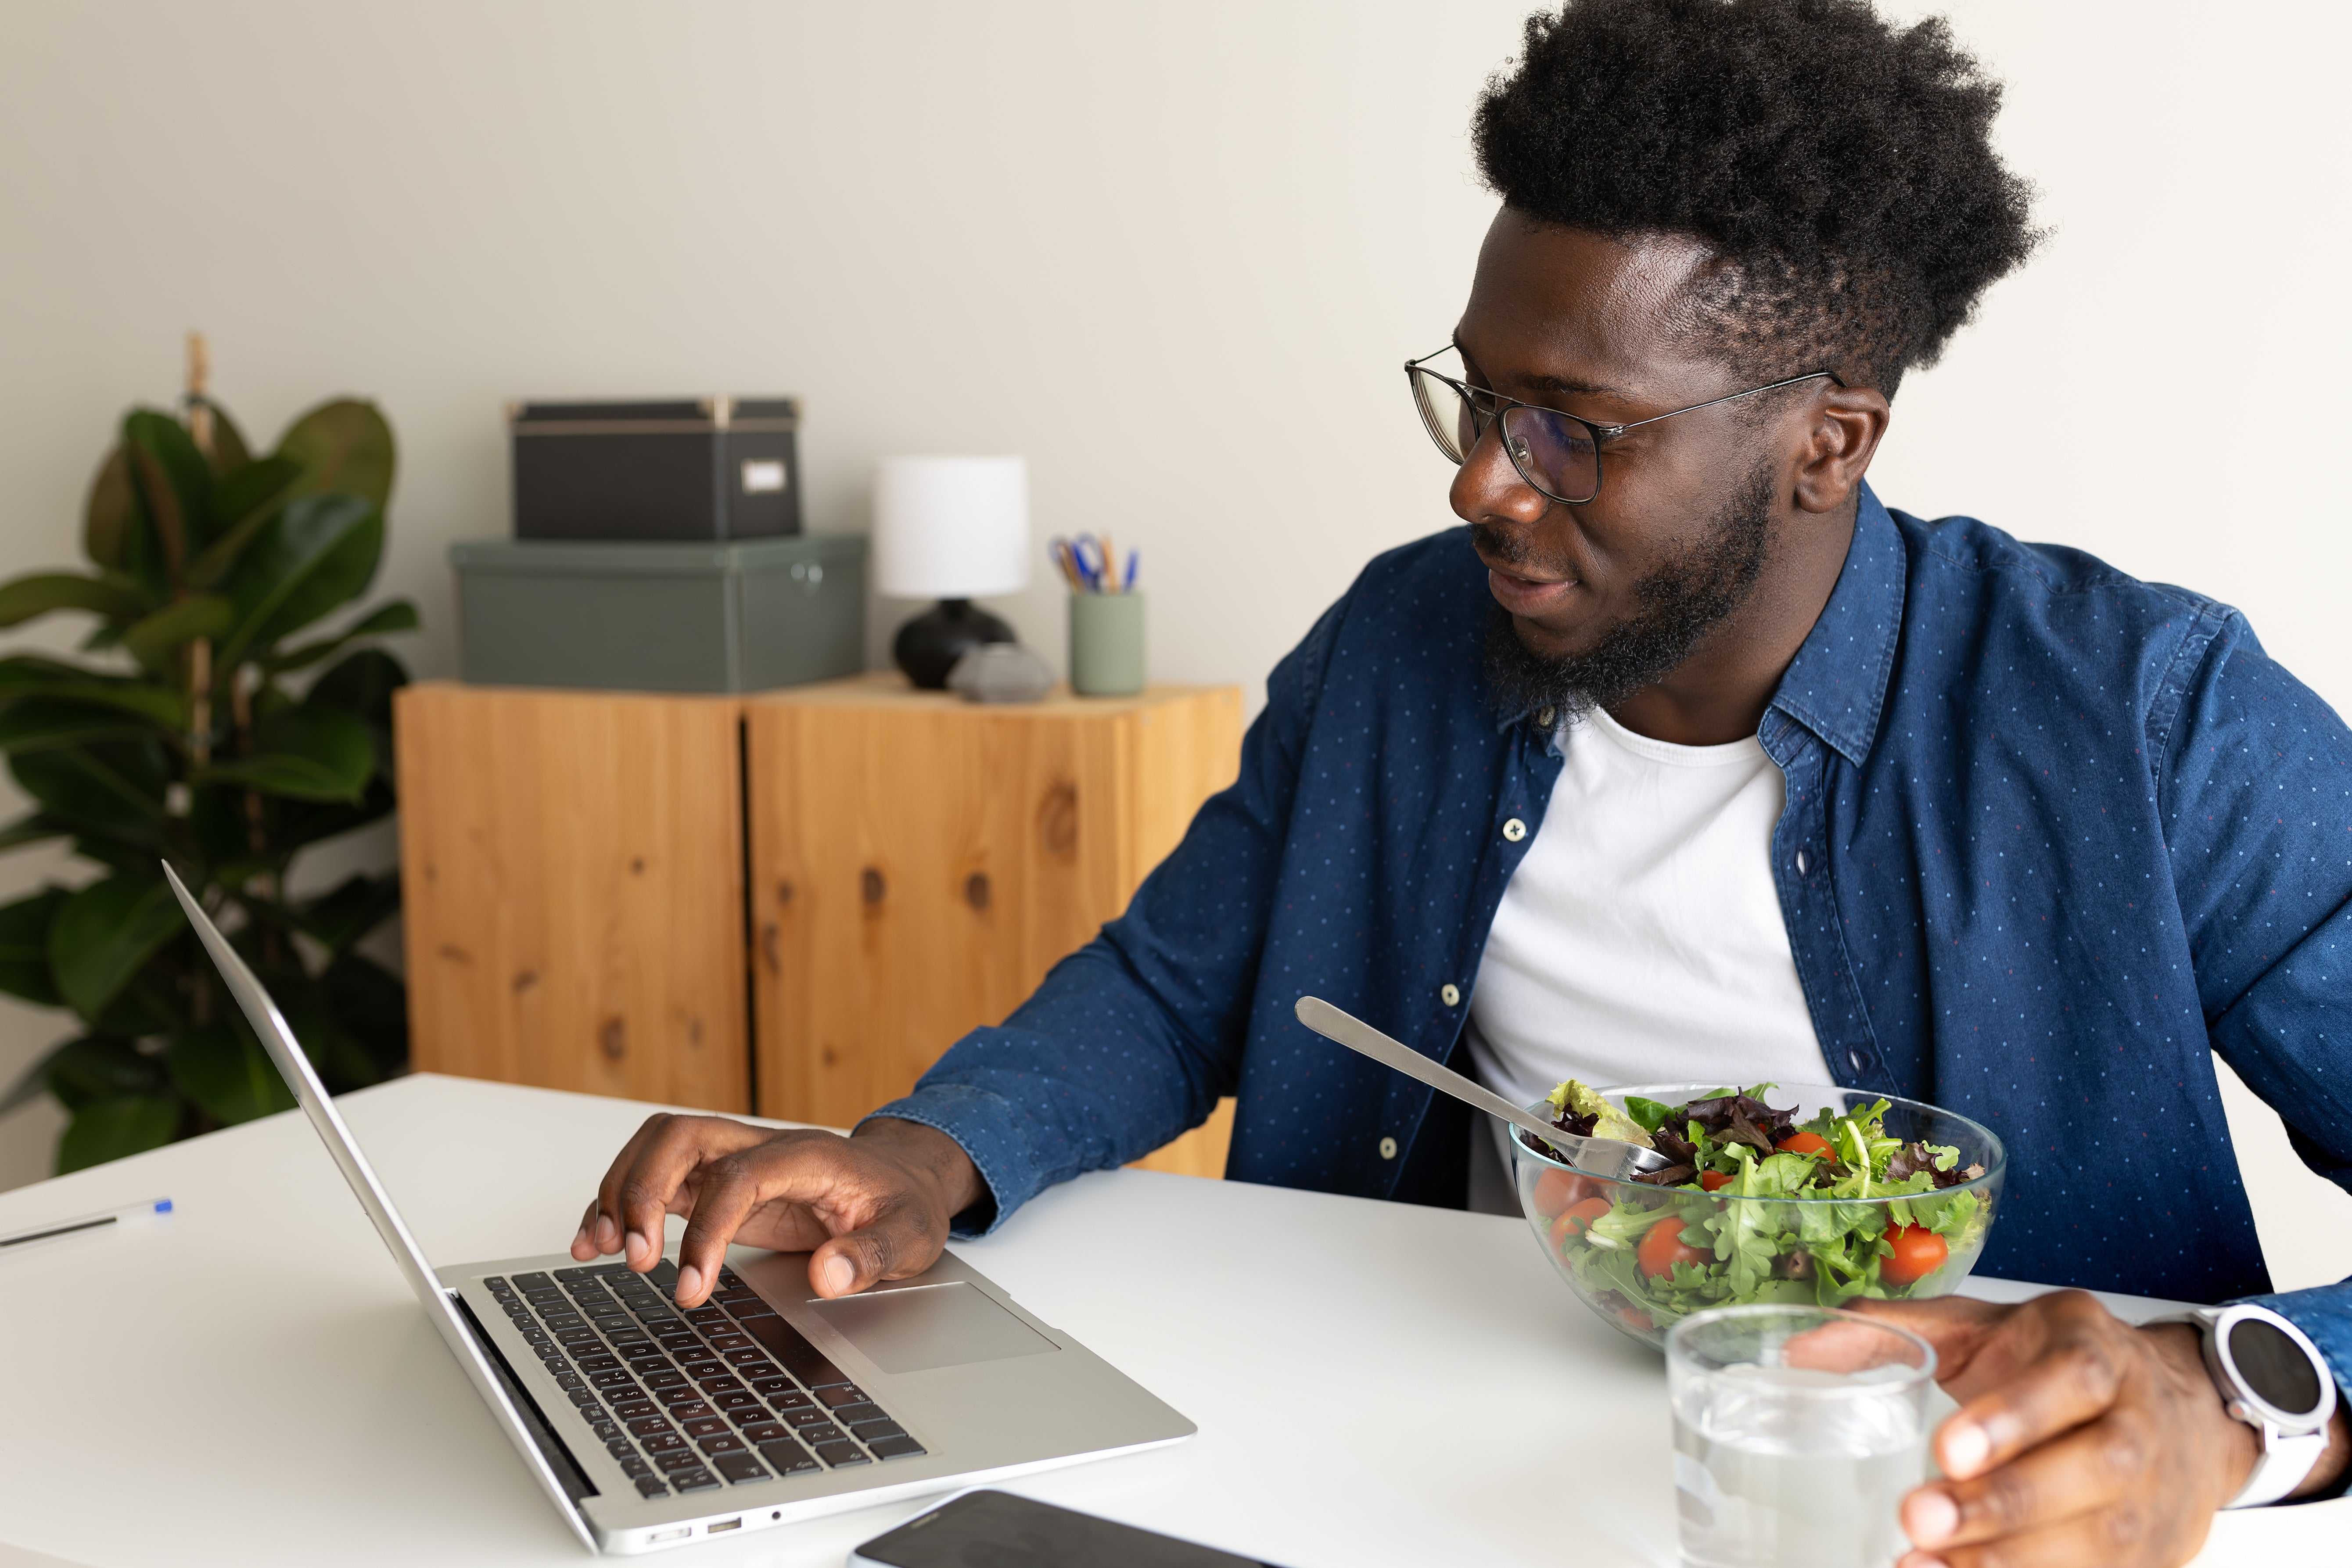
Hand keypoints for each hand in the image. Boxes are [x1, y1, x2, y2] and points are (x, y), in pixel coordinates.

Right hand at [569, 1114, 983, 1305]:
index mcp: (807, 1155)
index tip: (691, 1286)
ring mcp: (734, 1158)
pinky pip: (656, 1177)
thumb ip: (873, 1255)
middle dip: (644, 1192)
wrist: (903, 1179)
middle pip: (681, 1136)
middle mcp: (762, 1146)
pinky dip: (620, 1203)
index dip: (706, 1228)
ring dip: (621, 1191)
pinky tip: (598, 1240)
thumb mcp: (910, 1235)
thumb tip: (830, 1275)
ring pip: (658, 1147)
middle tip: (637, 1259)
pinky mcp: (716, 1180)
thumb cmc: (903, 1203)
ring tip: (602, 1249)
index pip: (738, 1175)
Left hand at [1860, 1291, 2348, 1567]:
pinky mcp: (2154, 1553)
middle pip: (2091, 1467)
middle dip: (2005, 1503)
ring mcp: (2154, 1496)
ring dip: (2013, 1560)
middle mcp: (2137, 1422)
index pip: (2070, 1378)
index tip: (1946, 1450)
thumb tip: (1798, 1350)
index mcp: (2093, 1350)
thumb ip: (1890, 1331)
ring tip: (1926, 1567)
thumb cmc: (2055, 1365)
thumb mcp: (1981, 1328)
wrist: (2186, 1411)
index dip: (2013, 1417)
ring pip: (2100, 1538)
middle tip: (1918, 1519)